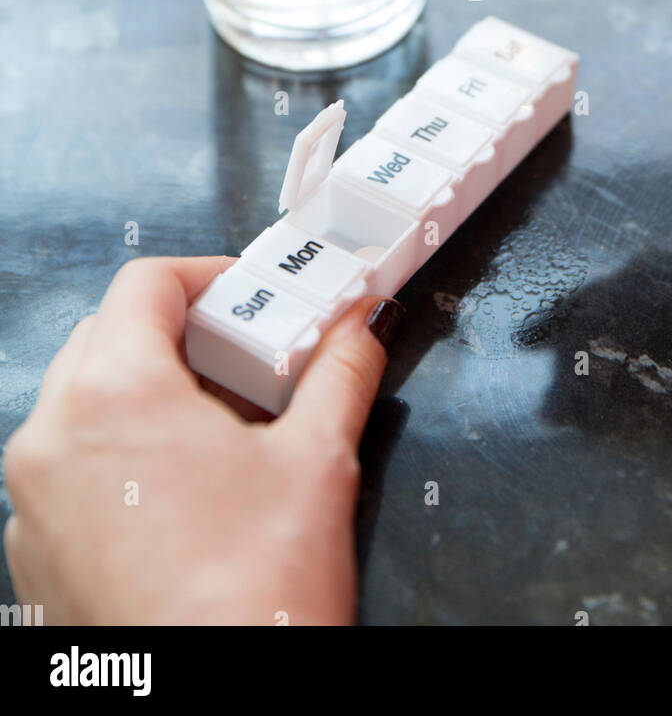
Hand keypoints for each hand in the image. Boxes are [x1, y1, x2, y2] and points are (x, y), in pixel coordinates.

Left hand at [3, 256, 402, 624]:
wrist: (216, 703)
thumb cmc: (254, 596)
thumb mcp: (318, 460)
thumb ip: (340, 371)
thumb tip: (361, 325)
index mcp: (113, 391)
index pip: (146, 283)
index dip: (209, 276)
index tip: (251, 294)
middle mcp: (51, 437)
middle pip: (109, 337)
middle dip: (182, 336)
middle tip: (249, 358)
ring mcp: (31, 501)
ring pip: (83, 405)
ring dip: (148, 395)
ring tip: (222, 430)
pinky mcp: (34, 556)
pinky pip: (68, 471)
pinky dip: (117, 457)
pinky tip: (184, 494)